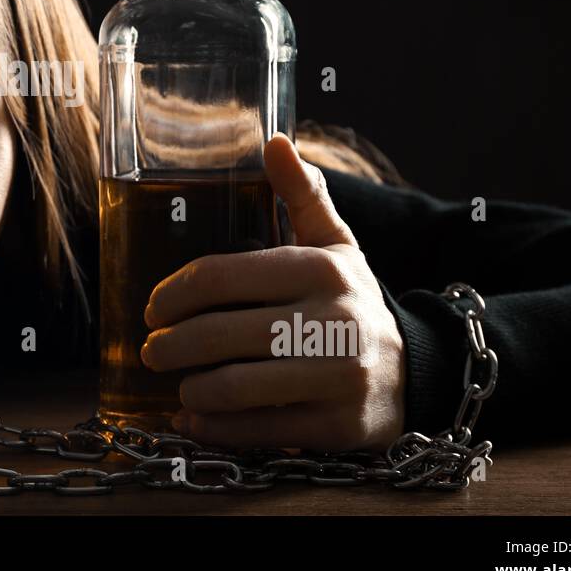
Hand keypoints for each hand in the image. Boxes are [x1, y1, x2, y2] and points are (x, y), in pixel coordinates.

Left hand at [140, 133, 406, 450]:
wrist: (419, 371)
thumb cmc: (354, 302)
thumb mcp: (336, 244)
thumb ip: (302, 194)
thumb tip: (274, 140)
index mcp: (319, 268)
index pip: (221, 275)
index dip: (174, 293)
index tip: (153, 308)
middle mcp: (331, 320)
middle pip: (218, 334)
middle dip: (170, 346)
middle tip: (152, 351)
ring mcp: (336, 377)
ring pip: (233, 386)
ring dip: (190, 390)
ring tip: (178, 386)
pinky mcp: (338, 427)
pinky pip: (258, 430)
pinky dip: (215, 429)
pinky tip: (195, 421)